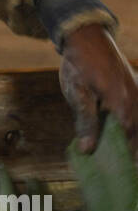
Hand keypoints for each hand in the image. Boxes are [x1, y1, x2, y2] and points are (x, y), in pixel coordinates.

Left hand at [59, 24, 137, 157]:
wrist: (88, 37)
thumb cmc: (80, 65)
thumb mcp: (78, 94)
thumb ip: (85, 122)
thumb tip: (88, 150)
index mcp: (122, 104)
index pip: (130, 139)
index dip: (127, 157)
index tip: (123, 174)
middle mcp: (136, 99)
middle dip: (133, 151)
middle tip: (125, 170)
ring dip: (133, 138)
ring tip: (126, 157)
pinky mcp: (135, 88)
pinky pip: (137, 111)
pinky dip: (133, 125)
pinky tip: (125, 134)